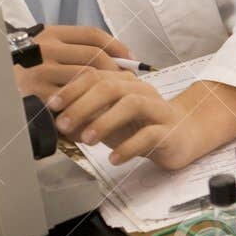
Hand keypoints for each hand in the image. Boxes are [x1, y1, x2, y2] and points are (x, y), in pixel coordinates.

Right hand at [16, 25, 132, 102]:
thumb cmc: (25, 69)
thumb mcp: (45, 50)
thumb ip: (72, 50)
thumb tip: (116, 59)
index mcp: (51, 34)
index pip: (92, 35)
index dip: (116, 45)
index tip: (130, 58)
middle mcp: (45, 48)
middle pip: (94, 56)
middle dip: (116, 71)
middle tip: (126, 84)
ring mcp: (41, 71)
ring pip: (86, 77)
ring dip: (105, 90)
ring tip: (115, 100)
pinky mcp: (37, 93)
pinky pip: (72, 100)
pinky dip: (87, 107)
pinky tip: (95, 114)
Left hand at [48, 71, 209, 168]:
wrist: (183, 135)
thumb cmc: (140, 126)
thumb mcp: (108, 120)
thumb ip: (86, 118)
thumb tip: (56, 122)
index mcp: (124, 83)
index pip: (95, 76)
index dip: (71, 89)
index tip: (52, 105)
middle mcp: (141, 90)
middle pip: (110, 87)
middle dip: (82, 105)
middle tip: (63, 124)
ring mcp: (157, 109)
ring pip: (131, 104)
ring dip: (104, 121)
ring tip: (86, 140)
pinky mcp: (169, 131)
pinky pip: (149, 136)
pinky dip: (128, 147)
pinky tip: (113, 159)